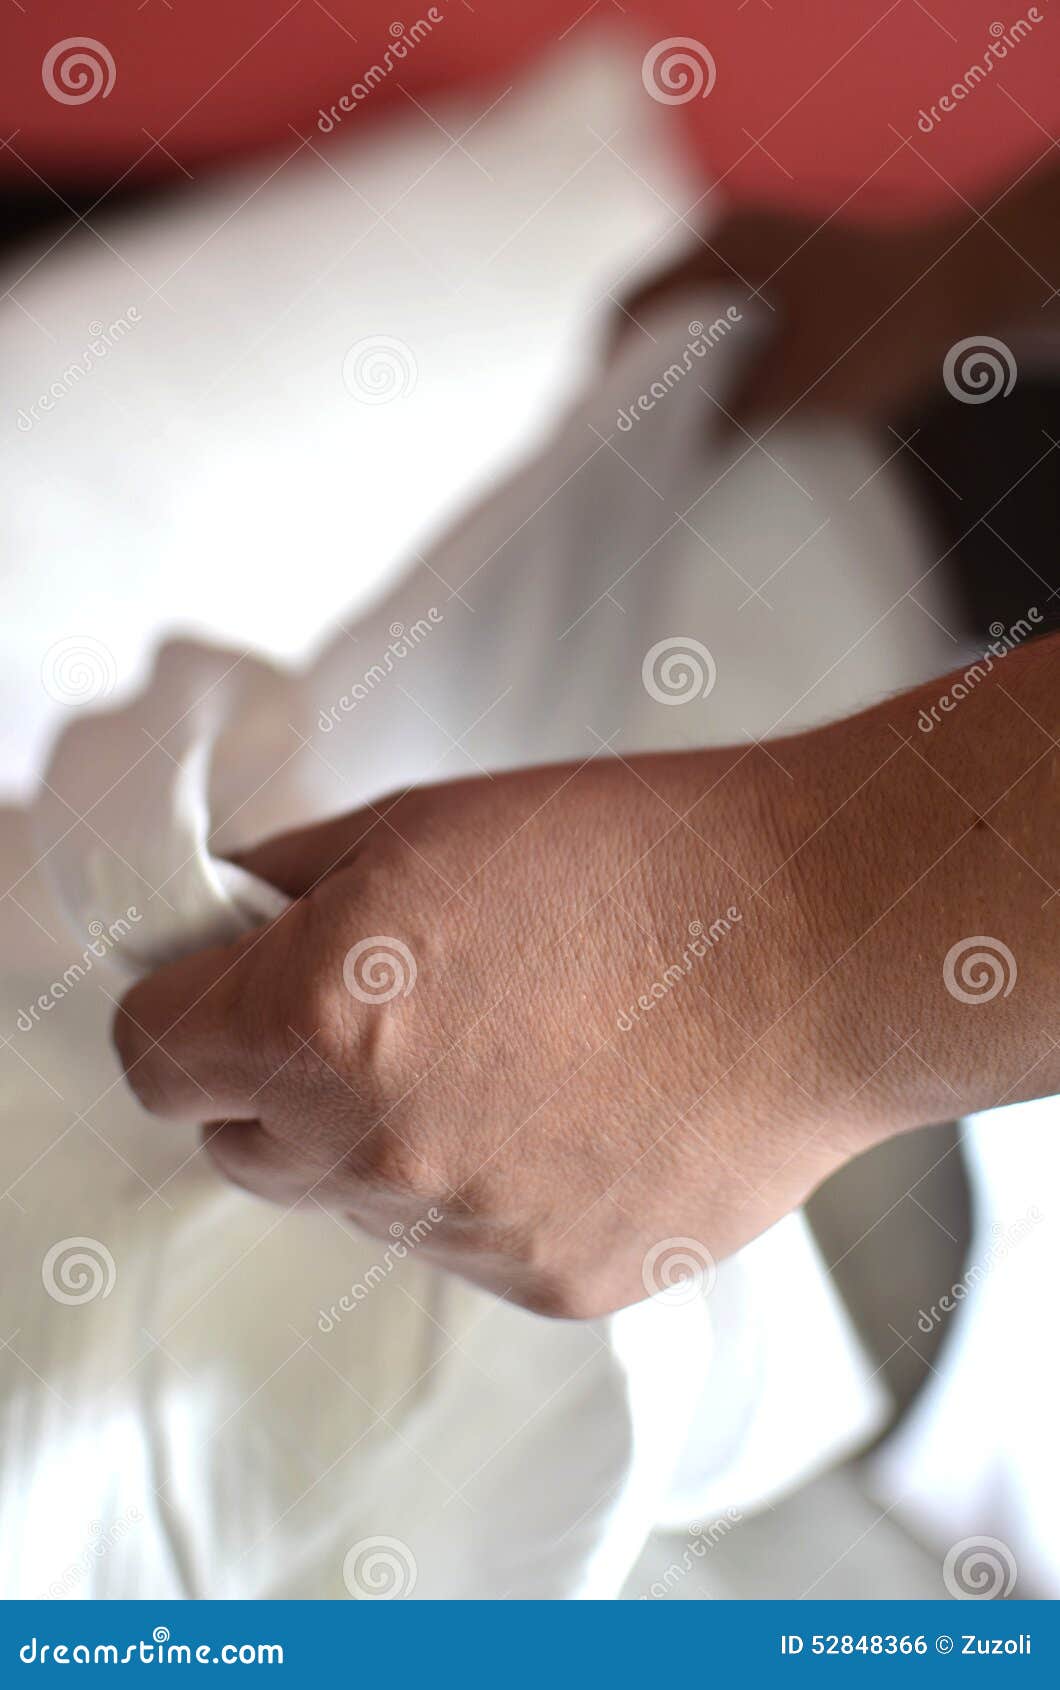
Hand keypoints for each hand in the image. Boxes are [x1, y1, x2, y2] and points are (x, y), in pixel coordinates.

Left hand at [113, 747, 873, 1317]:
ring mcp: (466, 1232)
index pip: (154, 1059)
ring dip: (387, 1135)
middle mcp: (374, 1147)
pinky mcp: (554, 1285)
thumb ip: (290, 884)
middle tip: (376, 1010)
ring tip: (509, 1049)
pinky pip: (463, 1245)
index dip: (183, 1016)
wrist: (819, 939)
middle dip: (274, 1080)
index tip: (220, 994)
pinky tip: (575, 1109)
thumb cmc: (636, 857)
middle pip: (240, 1144)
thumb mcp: (425, 822)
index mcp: (315, 1020)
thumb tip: (228, 922)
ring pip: (355, 1199)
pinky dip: (489, 1187)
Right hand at [616, 205, 999, 429]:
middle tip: (619, 433)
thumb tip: (663, 455)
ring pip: (680, 305)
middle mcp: (726, 230)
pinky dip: (701, 345)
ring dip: (665, 359)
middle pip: (646, 304)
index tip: (595, 427)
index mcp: (718, 249)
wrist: (963, 284)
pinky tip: (710, 391)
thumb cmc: (882, 333)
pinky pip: (716, 302)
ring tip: (658, 421)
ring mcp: (754, 237)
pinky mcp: (778, 257)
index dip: (602, 372)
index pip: (626, 310)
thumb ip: (722, 418)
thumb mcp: (794, 392)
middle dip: (627, 368)